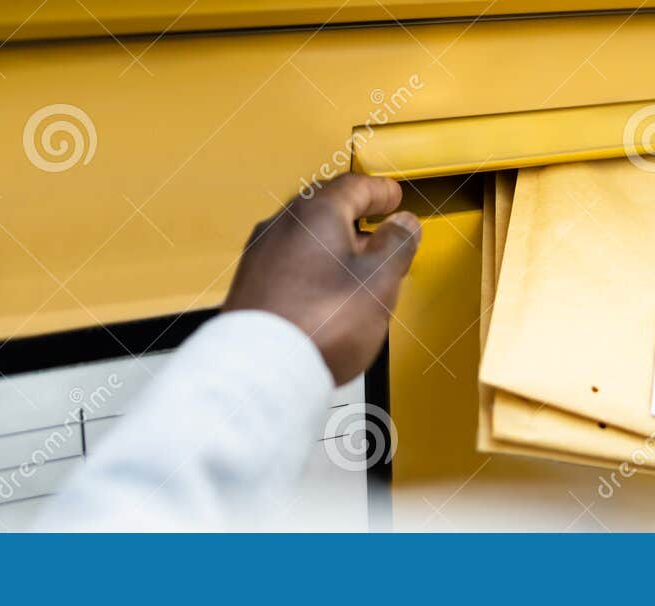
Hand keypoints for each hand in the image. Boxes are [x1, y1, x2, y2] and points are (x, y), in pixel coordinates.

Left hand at [223, 174, 420, 383]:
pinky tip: (324, 289)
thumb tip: (404, 225)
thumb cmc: (319, 325)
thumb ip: (396, 246)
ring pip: (304, 235)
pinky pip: (288, 261)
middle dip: (355, 215)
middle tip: (378, 225)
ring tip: (356, 264)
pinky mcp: (250, 285)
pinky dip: (312, 265)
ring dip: (333, 243)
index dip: (380, 191)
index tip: (393, 196)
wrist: (262, 371)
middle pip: (324, 207)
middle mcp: (281, 226)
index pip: (354, 185)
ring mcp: (260, 255)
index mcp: (315, 213)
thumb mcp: (378, 281)